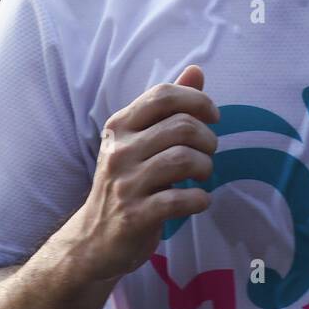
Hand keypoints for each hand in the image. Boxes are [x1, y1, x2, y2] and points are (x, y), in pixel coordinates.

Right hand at [60, 64, 219, 282]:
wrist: (94, 238)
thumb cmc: (127, 181)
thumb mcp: (139, 140)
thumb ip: (168, 106)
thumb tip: (196, 69)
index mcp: (120, 125)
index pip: (163, 95)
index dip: (197, 100)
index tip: (214, 116)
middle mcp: (119, 150)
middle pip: (181, 126)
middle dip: (208, 138)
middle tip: (209, 152)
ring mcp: (125, 183)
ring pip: (183, 159)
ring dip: (206, 167)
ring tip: (204, 174)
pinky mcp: (134, 216)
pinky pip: (180, 200)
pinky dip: (200, 199)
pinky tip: (200, 200)